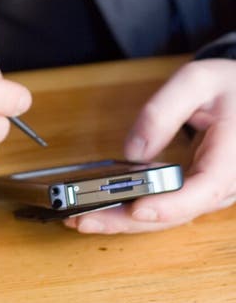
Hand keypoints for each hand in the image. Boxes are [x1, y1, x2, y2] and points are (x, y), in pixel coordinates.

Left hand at [65, 58, 235, 233]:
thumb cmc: (228, 85)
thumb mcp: (196, 82)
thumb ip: (163, 111)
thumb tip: (133, 151)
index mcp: (233, 155)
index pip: (205, 189)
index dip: (170, 204)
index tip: (137, 209)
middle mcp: (226, 182)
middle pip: (177, 212)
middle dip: (128, 219)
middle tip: (84, 219)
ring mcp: (213, 191)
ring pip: (170, 216)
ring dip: (126, 220)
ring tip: (82, 217)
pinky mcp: (199, 192)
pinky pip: (169, 208)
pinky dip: (135, 211)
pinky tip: (104, 209)